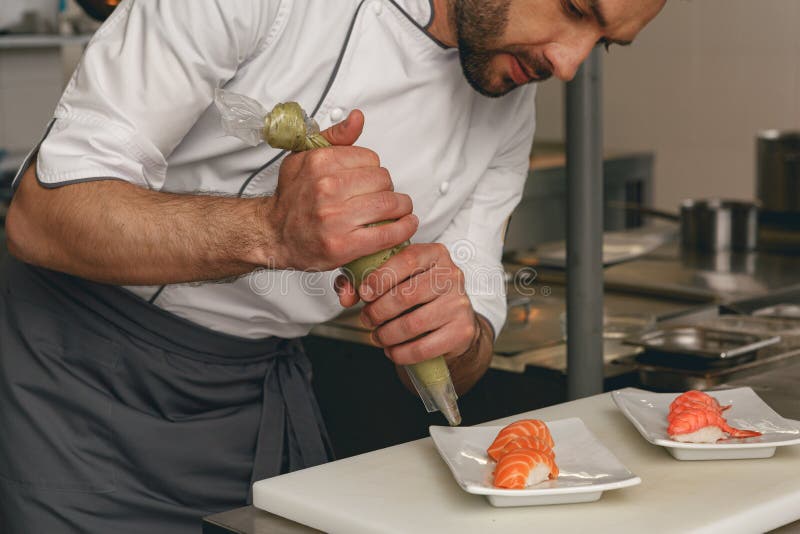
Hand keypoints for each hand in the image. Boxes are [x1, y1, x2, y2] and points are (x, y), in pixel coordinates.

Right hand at [260, 110, 417, 270]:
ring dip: (401, 207)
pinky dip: (403, 229)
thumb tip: (358, 118)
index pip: (371, 158)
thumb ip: (335, 136)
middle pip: (383, 180)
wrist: (274, 234)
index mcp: (319, 163)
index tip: (370, 180)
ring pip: (389, 205)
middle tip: (382, 196)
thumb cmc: (292, 197)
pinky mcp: (343, 245)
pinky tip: (405, 225)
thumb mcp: (304, 156)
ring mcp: (335, 218)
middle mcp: (326, 188)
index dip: (374, 170)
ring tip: (399, 210)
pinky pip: (387, 234)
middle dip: (388, 188)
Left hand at [337, 243, 479, 365]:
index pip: (407, 259)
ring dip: (387, 335)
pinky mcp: (462, 331)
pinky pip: (424, 347)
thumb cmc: (418, 294)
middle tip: (367, 318)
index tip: (364, 293)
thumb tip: (346, 294)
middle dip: (378, 311)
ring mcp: (459, 304)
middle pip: (407, 295)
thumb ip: (365, 279)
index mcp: (435, 254)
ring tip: (378, 336)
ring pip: (413, 323)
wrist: (452, 320)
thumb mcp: (395, 277)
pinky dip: (402, 353)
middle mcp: (451, 275)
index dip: (380, 277)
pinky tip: (393, 351)